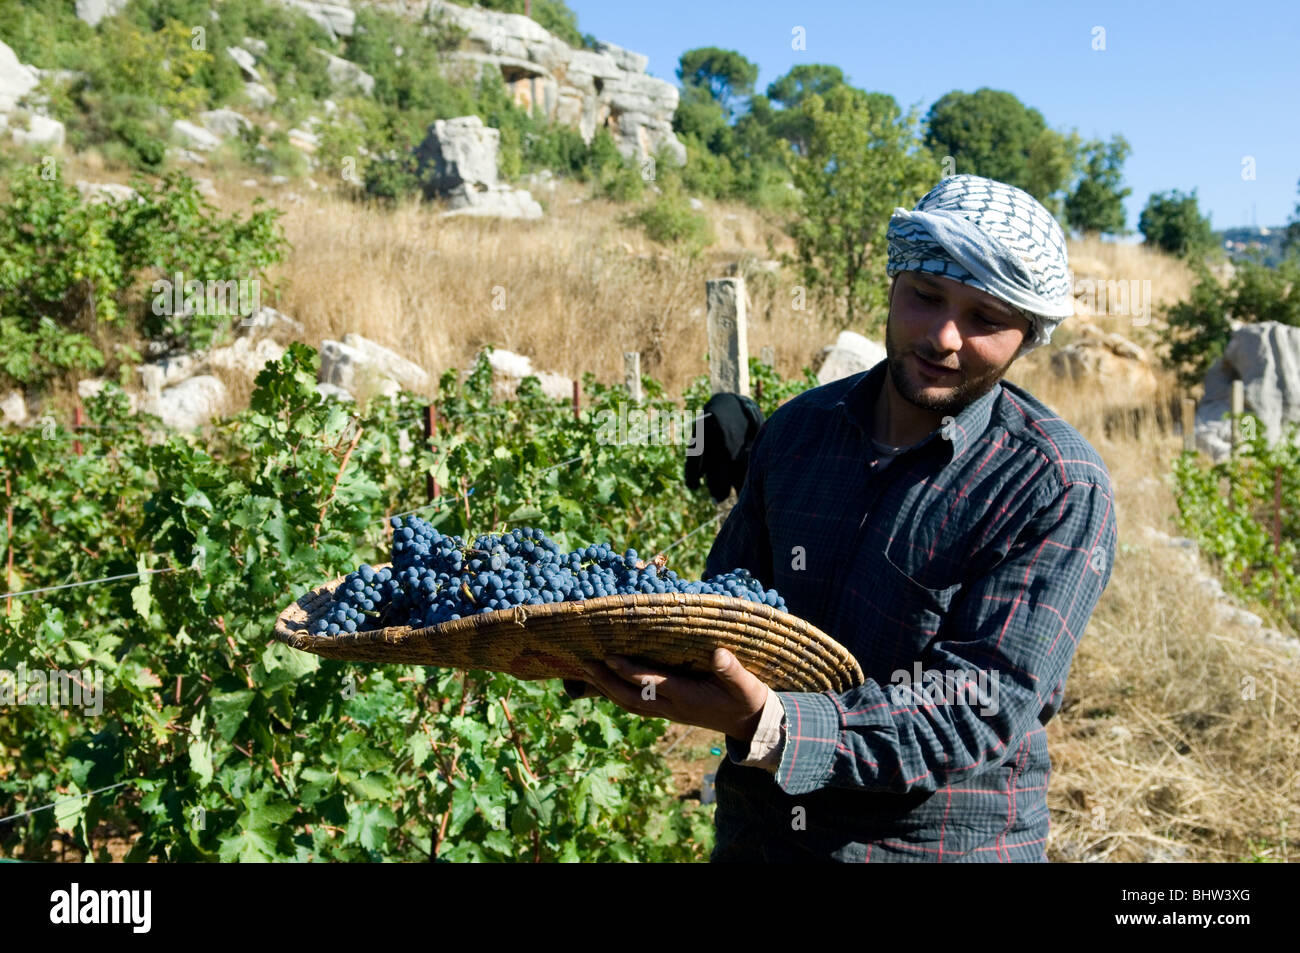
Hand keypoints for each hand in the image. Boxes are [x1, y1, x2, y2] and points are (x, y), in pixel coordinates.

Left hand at [577, 647, 769, 743]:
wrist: (751, 725)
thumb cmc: (748, 699)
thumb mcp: (746, 685)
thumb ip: (731, 670)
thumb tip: (719, 653)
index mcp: (688, 698)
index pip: (652, 684)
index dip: (629, 671)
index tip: (609, 657)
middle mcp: (673, 708)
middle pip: (631, 698)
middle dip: (606, 681)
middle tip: (584, 663)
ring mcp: (669, 712)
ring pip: (630, 704)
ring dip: (606, 688)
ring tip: (586, 671)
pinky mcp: (669, 712)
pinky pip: (637, 705)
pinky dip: (617, 694)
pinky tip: (606, 683)